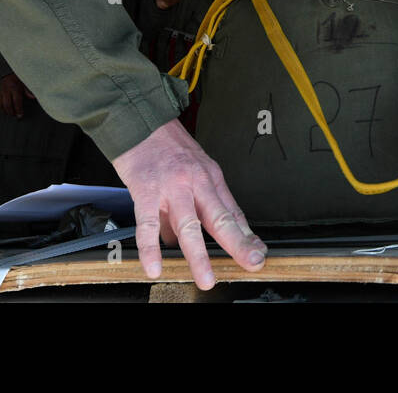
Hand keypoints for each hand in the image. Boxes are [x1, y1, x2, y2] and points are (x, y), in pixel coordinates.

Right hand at [0, 72, 35, 117]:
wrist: (10, 70)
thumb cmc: (19, 76)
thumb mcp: (25, 82)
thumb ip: (29, 90)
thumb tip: (33, 97)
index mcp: (15, 88)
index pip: (16, 101)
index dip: (18, 110)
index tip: (20, 115)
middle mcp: (7, 90)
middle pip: (7, 105)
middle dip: (11, 112)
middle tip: (15, 116)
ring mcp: (2, 91)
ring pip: (1, 104)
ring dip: (5, 111)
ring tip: (10, 114)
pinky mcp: (0, 92)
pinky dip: (1, 107)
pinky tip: (5, 110)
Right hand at [111, 119, 265, 289]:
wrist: (139, 119)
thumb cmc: (165, 144)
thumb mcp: (190, 167)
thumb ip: (189, 204)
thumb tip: (183, 238)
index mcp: (210, 176)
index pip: (232, 211)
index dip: (246, 235)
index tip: (258, 254)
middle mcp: (196, 182)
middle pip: (220, 218)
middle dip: (238, 244)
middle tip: (251, 263)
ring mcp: (172, 187)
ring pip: (189, 225)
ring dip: (199, 256)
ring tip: (206, 279)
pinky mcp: (146, 191)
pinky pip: (149, 224)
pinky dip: (152, 248)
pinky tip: (155, 266)